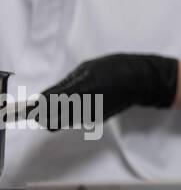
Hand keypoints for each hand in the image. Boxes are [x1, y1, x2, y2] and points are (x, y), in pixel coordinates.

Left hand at [30, 54, 178, 128]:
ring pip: (62, 121)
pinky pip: (74, 119)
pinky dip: (70, 113)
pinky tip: (79, 101)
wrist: (143, 80)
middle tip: (43, 105)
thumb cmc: (115, 67)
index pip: (50, 104)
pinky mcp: (96, 119)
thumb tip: (47, 97)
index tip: (29, 106)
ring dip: (56, 114)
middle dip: (43, 114)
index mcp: (81, 89)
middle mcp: (86, 106)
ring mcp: (90, 115)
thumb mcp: (88, 68)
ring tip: (63, 100)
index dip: (36, 107)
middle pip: (51, 120)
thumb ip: (67, 83)